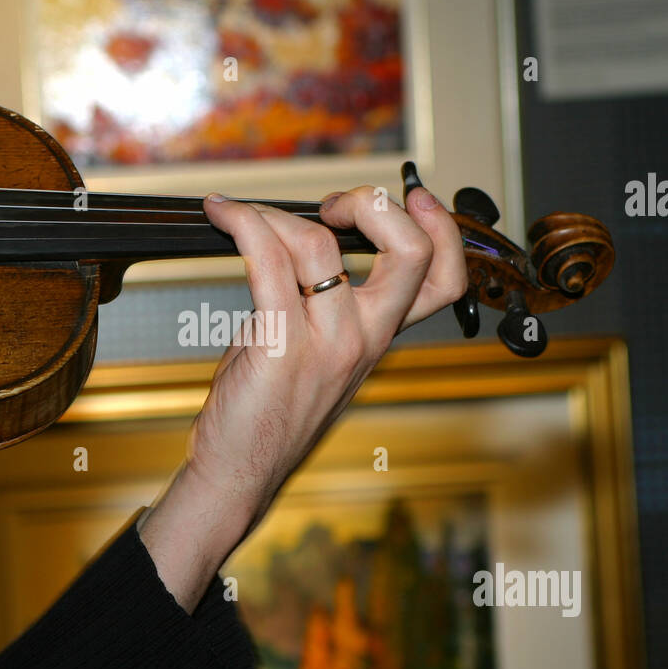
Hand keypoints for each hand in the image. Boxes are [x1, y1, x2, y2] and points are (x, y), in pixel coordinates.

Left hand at [139, 185, 467, 609]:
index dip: (443, 228)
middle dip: (375, 203)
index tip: (413, 195)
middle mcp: (364, 340)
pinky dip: (242, 224)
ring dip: (277, 214)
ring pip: (321, 246)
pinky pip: (265, 263)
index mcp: (379, 337)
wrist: (238, 473)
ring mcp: (326, 346)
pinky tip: (221, 214)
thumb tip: (300, 235)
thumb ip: (324, 300)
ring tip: (244, 215)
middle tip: (331, 206)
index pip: (446, 280)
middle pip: (412, 253)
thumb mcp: (315, 351)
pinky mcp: (279, 348)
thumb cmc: (268, 411)